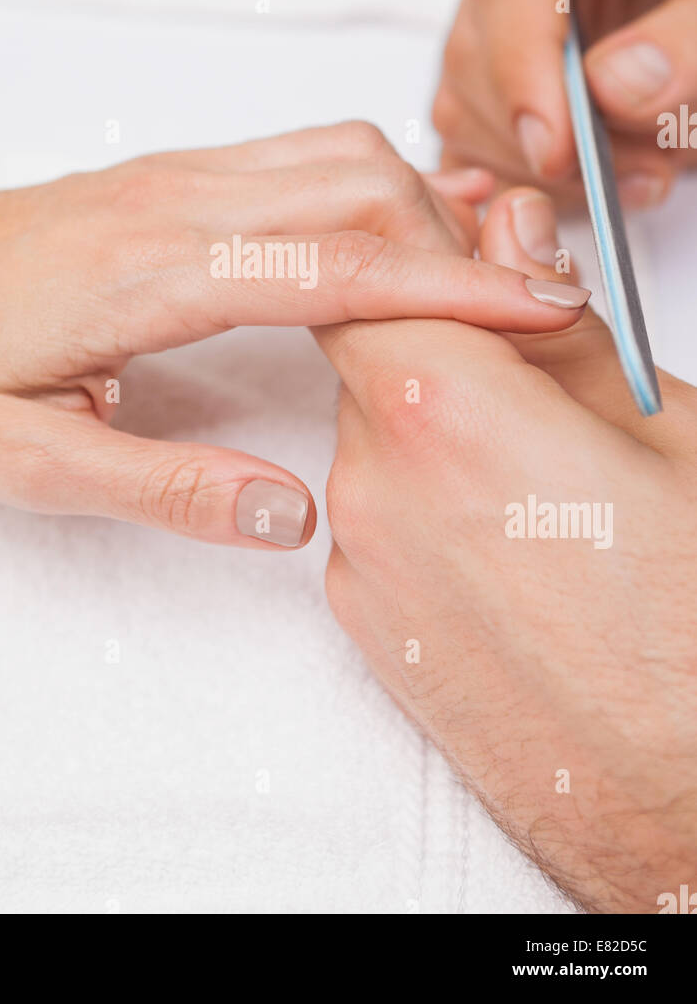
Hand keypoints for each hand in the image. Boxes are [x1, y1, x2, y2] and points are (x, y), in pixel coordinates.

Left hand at [0, 125, 586, 549]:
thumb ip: (164, 489)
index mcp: (147, 275)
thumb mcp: (26, 460)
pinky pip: (297, 158)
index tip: (536, 311)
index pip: (338, 266)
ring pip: (337, 153)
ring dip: (417, 208)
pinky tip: (385, 250)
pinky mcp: (170, 177)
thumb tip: (287, 511)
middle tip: (514, 314)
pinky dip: (369, 194)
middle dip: (456, 241)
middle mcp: (174, 202)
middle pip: (362, 182)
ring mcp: (173, 176)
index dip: (450, 289)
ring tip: (462, 288)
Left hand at [317, 184, 696, 911]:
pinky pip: (381, 519)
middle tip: (535, 368)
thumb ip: (560, 323)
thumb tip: (513, 234)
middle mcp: (375, 480)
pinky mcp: (365, 623)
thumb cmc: (691, 614)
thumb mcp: (660, 426)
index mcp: (443, 406)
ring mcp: (362, 558)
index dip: (419, 249)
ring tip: (546, 478)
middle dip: (442, 341)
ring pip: (378, 440)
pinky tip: (518, 541)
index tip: (469, 247)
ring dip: (442, 428)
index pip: (375, 273)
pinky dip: (431, 502)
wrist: (673, 790)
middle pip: (373, 355)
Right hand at [434, 0, 696, 208]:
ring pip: (464, 103)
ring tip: (648, 172)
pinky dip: (525, 178)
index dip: (522, 65)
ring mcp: (502, 6)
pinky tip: (597, 188)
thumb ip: (693, 39)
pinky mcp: (499, 68)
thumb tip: (608, 87)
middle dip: (548, 130)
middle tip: (644, 170)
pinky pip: (473, 136)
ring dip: (545, 165)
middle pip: (476, 48)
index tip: (554, 147)